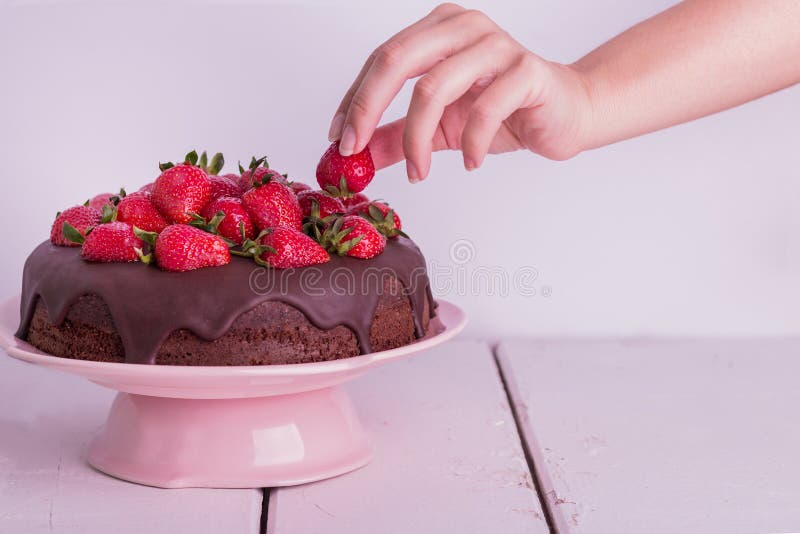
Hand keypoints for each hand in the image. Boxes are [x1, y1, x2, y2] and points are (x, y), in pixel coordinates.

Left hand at [327, 3, 593, 181]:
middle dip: (367, 109)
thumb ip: (398, 136)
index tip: (339, 140)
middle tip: (354, 150)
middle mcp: (464, 28)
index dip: (354, 99)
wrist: (568, 113)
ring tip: (419, 173)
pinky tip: (469, 163)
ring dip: (417, 140)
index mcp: (439, 31)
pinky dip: (469, 144)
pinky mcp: (526, 72)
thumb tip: (356, 156)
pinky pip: (484, 110)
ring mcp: (496, 46)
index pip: (381, 58)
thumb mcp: (440, 126)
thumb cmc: (507, 110)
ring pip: (434, 88)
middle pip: (396, 60)